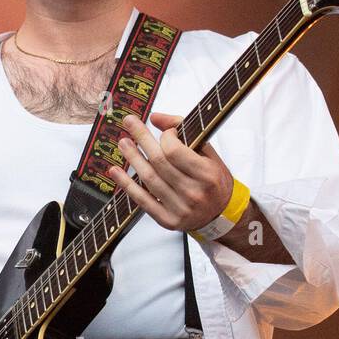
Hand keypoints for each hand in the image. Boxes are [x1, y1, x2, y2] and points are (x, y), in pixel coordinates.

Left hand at [106, 111, 237, 232]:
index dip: (165, 137)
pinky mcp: (168, 220)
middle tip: (129, 123)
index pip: (174, 151)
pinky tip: (116, 171)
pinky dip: (126, 184)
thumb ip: (185, 131)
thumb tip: (156, 118)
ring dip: (132, 158)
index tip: (165, 133)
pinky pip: (142, 200)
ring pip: (148, 179)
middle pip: (158, 162)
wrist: (222, 213)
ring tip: (123, 143)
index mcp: (207, 175)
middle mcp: (194, 193)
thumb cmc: (214, 180)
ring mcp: (180, 209)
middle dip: (141, 139)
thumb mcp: (208, 153)